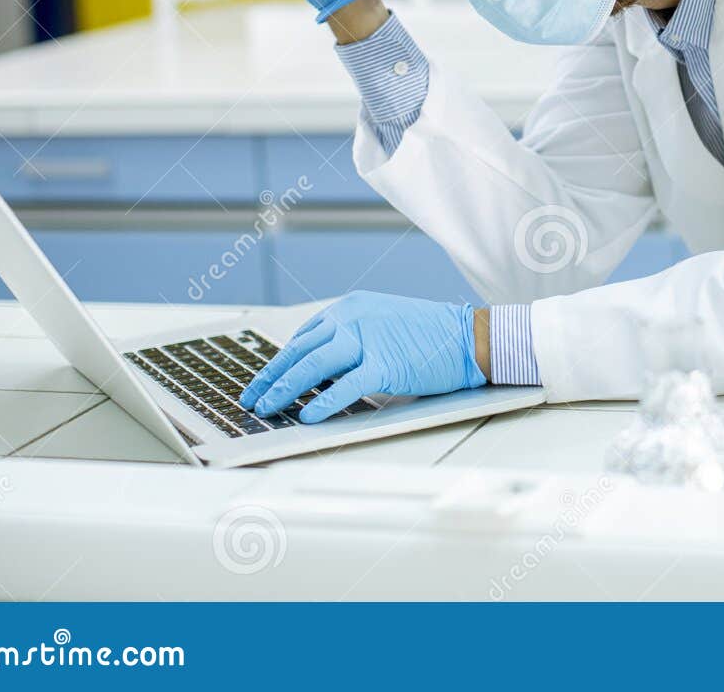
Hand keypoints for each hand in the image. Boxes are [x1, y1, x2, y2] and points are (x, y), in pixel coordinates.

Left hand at [241, 292, 486, 422]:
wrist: (471, 337)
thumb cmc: (432, 336)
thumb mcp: (383, 325)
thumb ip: (352, 341)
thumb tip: (319, 372)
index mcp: (352, 306)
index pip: (304, 335)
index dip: (280, 361)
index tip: (264, 379)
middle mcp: (354, 317)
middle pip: (300, 349)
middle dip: (270, 376)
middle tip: (251, 397)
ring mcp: (369, 338)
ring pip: (313, 365)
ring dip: (284, 389)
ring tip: (267, 408)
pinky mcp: (386, 363)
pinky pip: (345, 386)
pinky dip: (323, 402)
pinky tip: (308, 416)